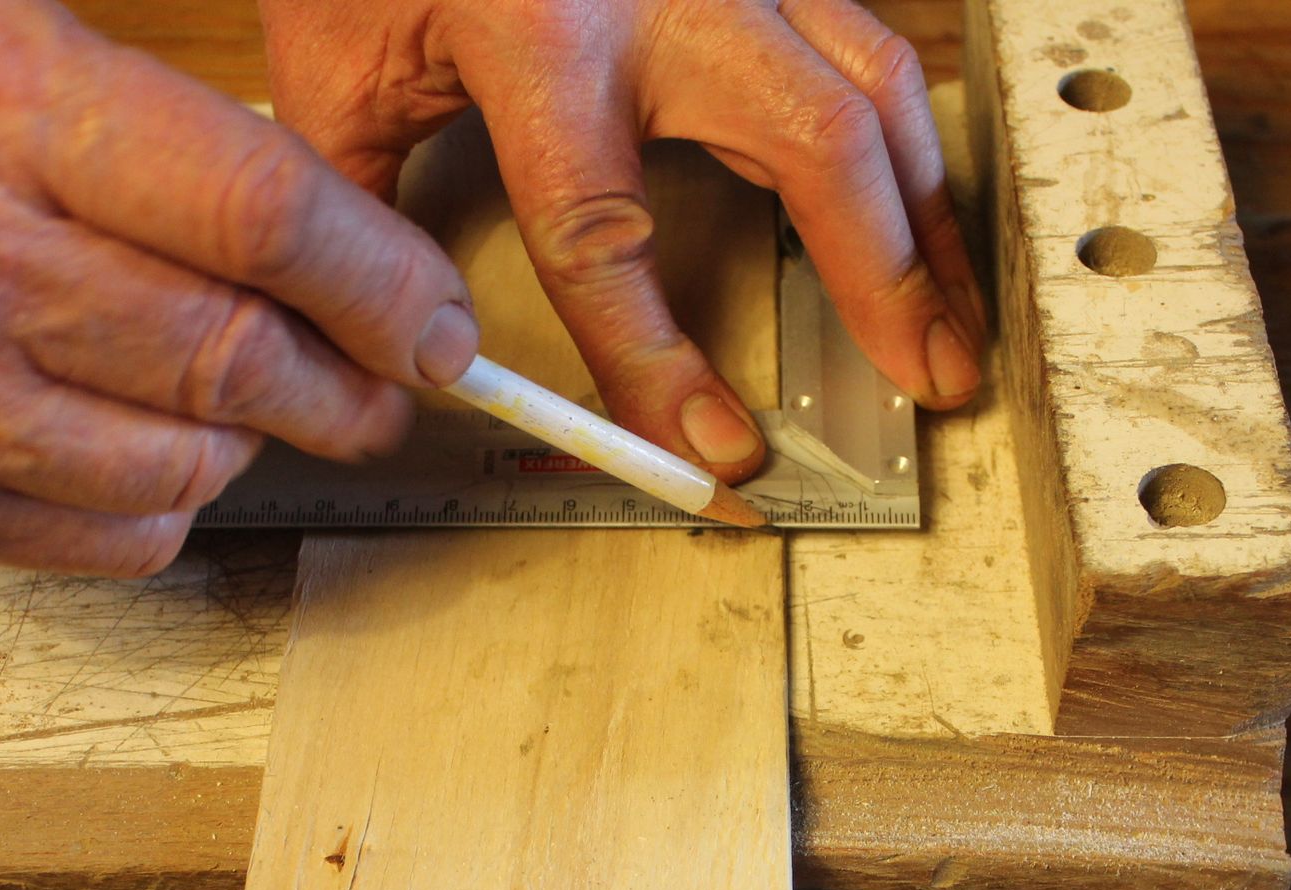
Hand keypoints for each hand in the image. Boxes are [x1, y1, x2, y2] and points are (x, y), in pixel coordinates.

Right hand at [0, 0, 478, 574]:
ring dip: (259, 442)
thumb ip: (158, 119)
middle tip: (393, 375)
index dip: (386, 281)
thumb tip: (339, 230)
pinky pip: (109, 539)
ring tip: (260, 395)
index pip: (260, 212)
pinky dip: (167, 502)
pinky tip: (153, 439)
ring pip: (186, 466)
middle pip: (237, 358)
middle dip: (354, 383)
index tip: (441, 318)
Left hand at [259, 0, 986, 481]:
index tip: (712, 447)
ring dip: (926, 214)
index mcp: (533, 30)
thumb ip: (362, 204)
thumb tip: (391, 347)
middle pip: (816, 146)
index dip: (660, 359)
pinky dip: (908, 144)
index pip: (606, 234)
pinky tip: (921, 216)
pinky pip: (868, 41)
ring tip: (955, 320)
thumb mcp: (335, 61)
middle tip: (930, 382)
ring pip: (876, 83)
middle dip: (887, 280)